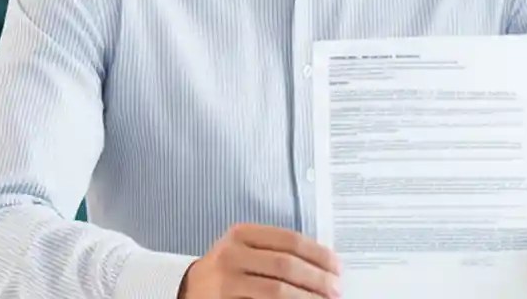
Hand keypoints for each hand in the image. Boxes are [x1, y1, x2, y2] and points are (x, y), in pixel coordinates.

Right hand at [178, 223, 342, 298]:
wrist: (189, 289)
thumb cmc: (227, 270)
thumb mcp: (247, 250)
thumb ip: (277, 251)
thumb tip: (324, 266)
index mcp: (242, 234)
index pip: (291, 241)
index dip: (319, 255)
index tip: (337, 267)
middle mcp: (230, 254)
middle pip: (286, 265)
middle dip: (317, 279)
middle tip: (336, 289)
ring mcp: (223, 281)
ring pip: (276, 290)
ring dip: (306, 298)